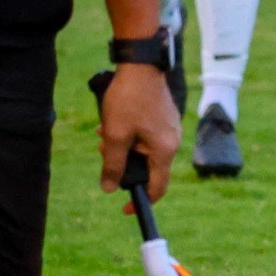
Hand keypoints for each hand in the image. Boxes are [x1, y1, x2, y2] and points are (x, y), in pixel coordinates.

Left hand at [99, 63, 178, 201]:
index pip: (158, 186)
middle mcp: (173, 141)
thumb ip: (113, 165)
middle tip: (103, 150)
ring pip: (145, 149)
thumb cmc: (129, 100)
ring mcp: (171, 128)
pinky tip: (115, 121)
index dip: (142, 201)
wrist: (141, 65)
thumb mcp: (115, 135)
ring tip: (104, 132)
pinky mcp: (165, 117)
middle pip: (148, 166)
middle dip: (123, 163)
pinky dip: (130, 135)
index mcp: (164, 150)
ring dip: (123, 146)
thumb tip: (110, 188)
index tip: (125, 209)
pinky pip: (147, 136)